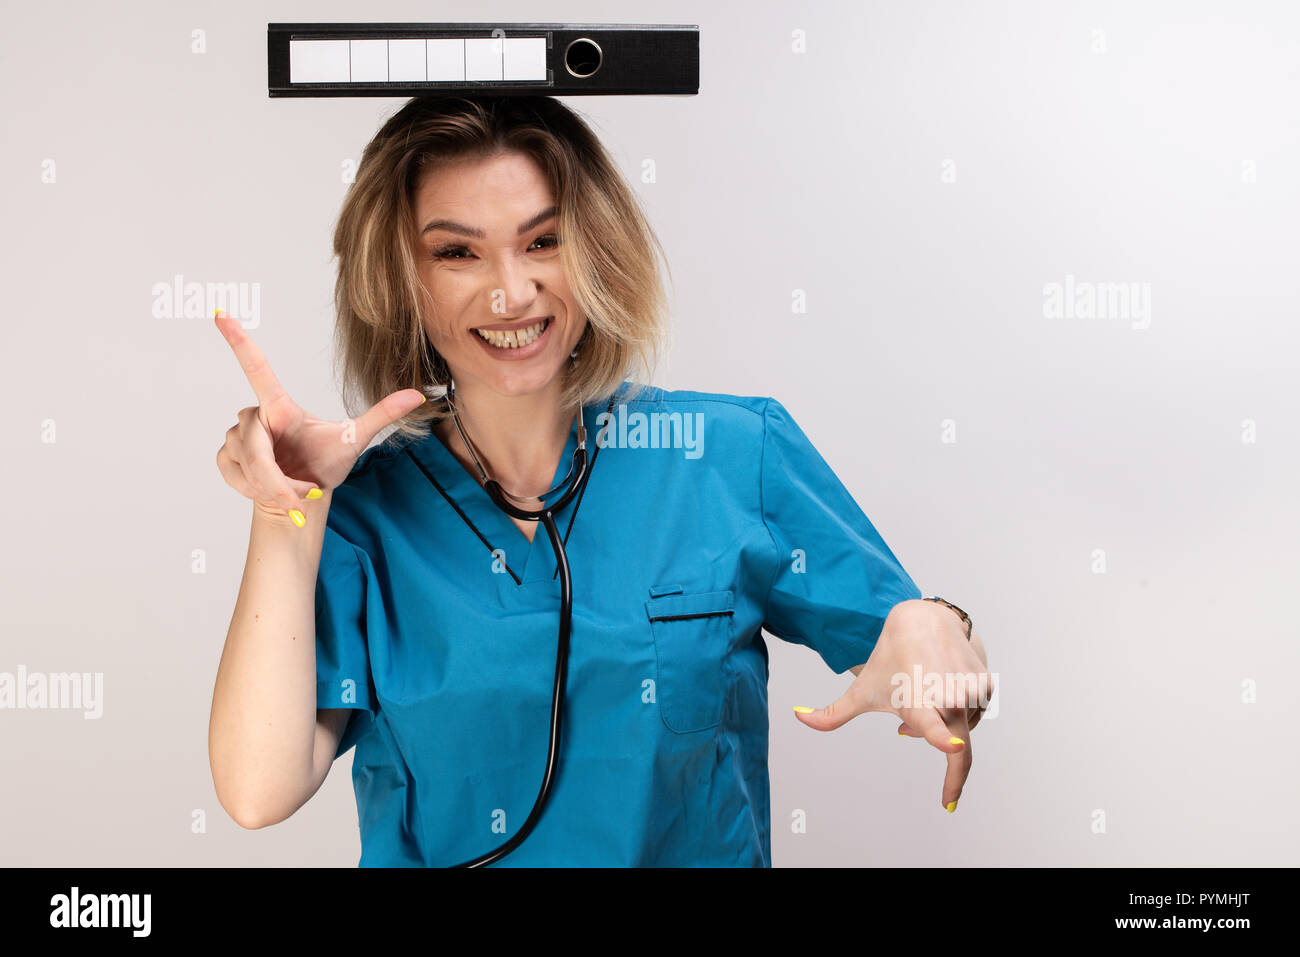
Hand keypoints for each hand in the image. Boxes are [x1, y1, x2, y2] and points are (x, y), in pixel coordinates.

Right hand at [213, 309, 426, 524]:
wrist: (304, 497)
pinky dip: (252, 490)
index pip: (257, 368)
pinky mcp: (224, 457)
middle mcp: (256, 416)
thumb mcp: (355, 440)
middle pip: (254, 442)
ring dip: (270, 486)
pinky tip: (266, 492)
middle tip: (300, 495)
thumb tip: (417, 395)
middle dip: (274, 476)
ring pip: (245, 460)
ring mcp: (236, 436)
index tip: (221, 313)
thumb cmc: (326, 465)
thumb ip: (382, 415)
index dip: (239, 341)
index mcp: (281, 406)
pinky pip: (232, 473)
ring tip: (290, 491)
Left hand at [793, 600, 993, 812]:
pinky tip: (941, 696)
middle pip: (955, 747)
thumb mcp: (863, 689)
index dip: (941, 738)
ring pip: (961, 730)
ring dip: (944, 727)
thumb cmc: (890, 659)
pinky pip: (973, 716)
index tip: (952, 746)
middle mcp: (948, 697)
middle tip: (938, 781)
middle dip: (947, 766)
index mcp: (917, 703)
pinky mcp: (984, 686)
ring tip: (920, 701)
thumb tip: (798, 716)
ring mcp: (970, 692)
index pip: (931, 724)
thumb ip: (833, 714)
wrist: (923, 620)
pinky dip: (958, 714)